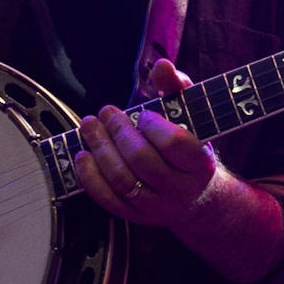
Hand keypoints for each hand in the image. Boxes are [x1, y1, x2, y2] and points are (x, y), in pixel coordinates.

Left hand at [76, 58, 232, 227]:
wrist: (197, 198)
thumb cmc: (190, 148)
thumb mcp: (191, 118)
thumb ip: (177, 89)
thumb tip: (161, 65)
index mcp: (200, 164)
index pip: (174, 144)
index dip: (152, 125)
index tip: (143, 114)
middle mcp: (181, 189)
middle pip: (141, 160)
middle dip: (118, 132)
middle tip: (106, 112)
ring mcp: (157, 207)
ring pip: (121, 179)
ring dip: (99, 149)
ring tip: (89, 127)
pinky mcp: (135, 217)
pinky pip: (107, 199)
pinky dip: (89, 176)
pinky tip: (83, 155)